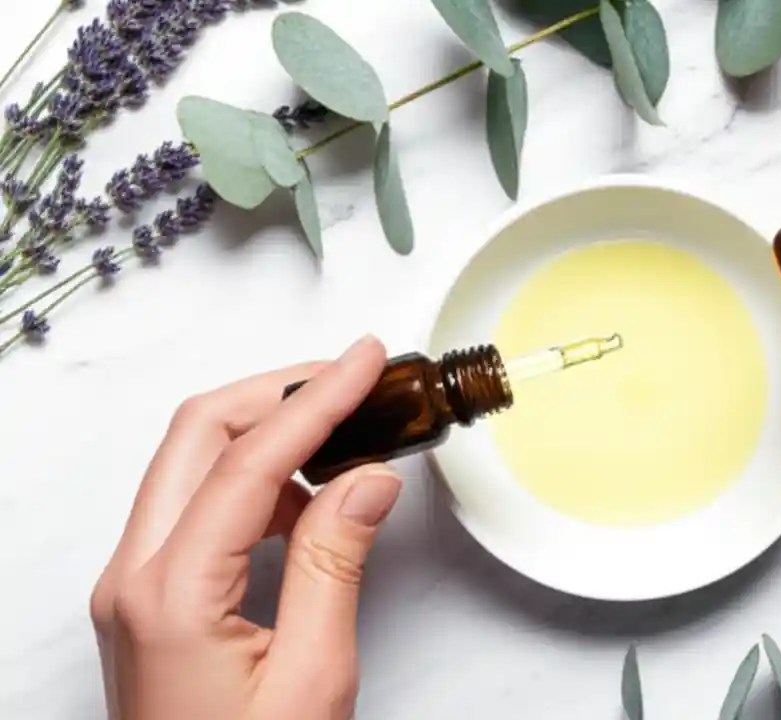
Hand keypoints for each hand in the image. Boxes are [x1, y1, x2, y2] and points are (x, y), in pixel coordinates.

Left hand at [90, 336, 400, 719]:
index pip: (249, 460)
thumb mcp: (312, 676)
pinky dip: (257, 480)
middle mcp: (135, 577)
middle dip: (281, 393)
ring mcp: (135, 586)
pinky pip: (200, 507)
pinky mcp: (151, 598)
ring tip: (349, 428)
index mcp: (170, 594)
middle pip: (199, 435)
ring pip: (195, 463)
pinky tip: (312, 492)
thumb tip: (368, 478)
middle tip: (357, 378)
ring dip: (270, 433)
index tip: (367, 362)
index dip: (316, 399)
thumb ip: (337, 564)